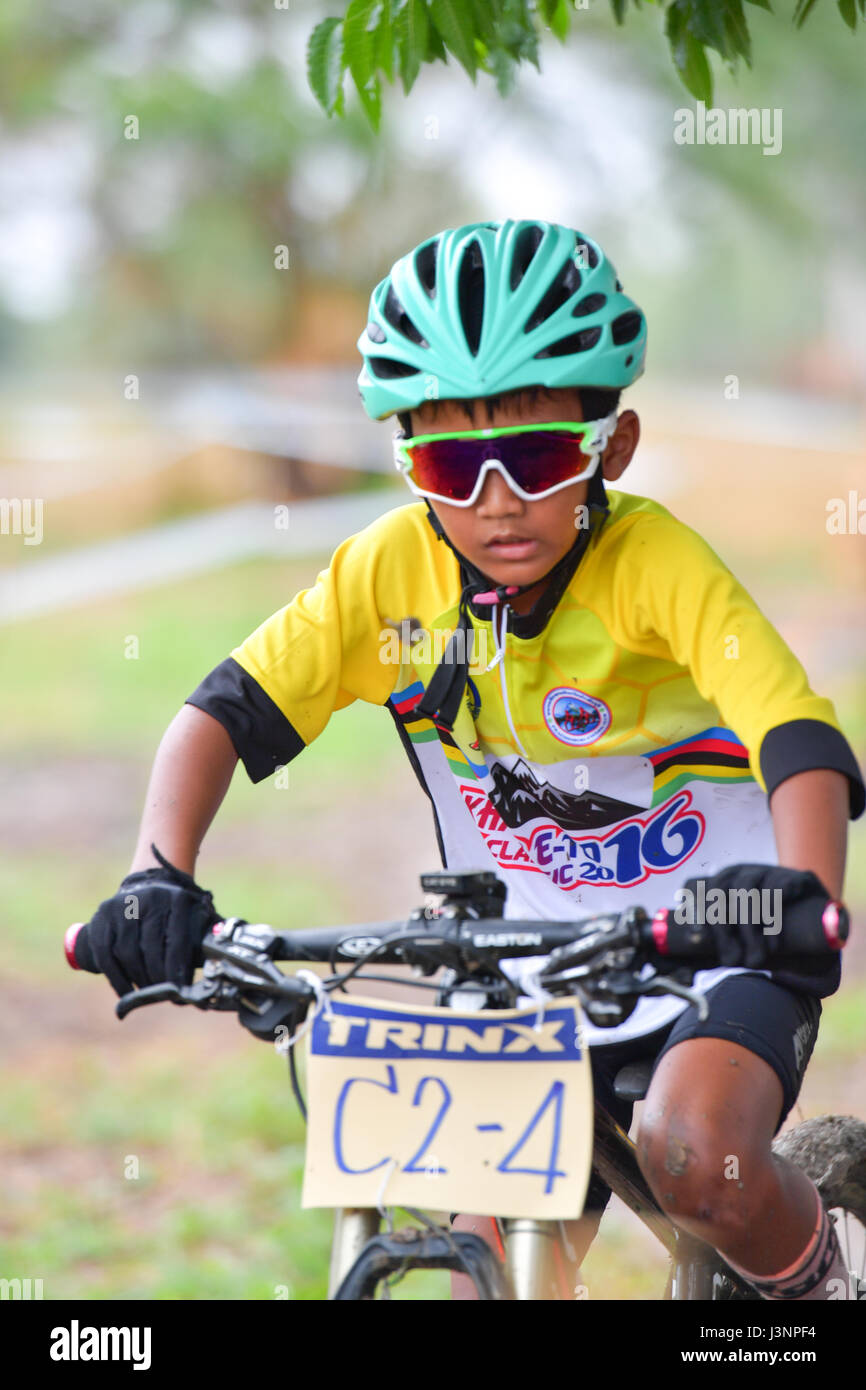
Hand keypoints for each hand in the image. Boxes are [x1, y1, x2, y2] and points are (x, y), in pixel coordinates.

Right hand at [86, 845, 221, 995]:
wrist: (147, 886)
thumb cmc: (176, 913)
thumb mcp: (194, 916)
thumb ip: (205, 940)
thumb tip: (219, 970)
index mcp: (176, 899)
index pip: (177, 940)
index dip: (178, 970)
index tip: (181, 991)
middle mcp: (148, 899)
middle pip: (151, 949)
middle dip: (158, 978)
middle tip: (164, 994)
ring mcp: (122, 906)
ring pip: (128, 953)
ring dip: (138, 979)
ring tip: (148, 993)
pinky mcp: (103, 917)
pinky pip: (106, 954)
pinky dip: (117, 978)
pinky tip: (126, 991)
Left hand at [677, 863, 829, 969]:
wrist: (812, 923)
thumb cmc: (764, 933)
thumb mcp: (736, 941)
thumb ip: (710, 955)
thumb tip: (680, 976)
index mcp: (722, 881)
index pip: (701, 889)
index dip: (695, 910)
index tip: (695, 938)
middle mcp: (744, 872)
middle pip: (723, 890)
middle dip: (723, 928)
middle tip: (732, 961)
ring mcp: (770, 871)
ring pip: (750, 892)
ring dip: (749, 929)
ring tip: (756, 959)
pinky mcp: (798, 878)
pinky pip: (781, 890)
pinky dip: (773, 919)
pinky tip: (773, 943)